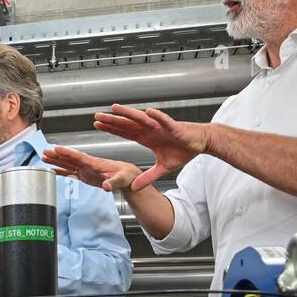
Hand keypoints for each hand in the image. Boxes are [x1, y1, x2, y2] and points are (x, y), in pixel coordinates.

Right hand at [42, 145, 144, 193]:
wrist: (126, 175)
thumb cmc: (125, 175)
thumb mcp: (121, 180)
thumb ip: (113, 183)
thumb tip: (107, 186)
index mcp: (95, 163)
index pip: (78, 156)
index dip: (67, 153)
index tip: (57, 149)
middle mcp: (88, 164)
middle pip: (69, 159)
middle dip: (57, 155)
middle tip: (45, 151)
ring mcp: (85, 169)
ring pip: (67, 164)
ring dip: (56, 161)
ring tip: (44, 157)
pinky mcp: (85, 175)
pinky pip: (70, 172)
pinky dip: (61, 171)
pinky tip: (53, 170)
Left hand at [91, 105, 211, 187]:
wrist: (200, 143)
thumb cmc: (182, 151)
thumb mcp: (162, 168)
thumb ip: (147, 177)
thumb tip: (134, 188)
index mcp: (146, 137)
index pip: (125, 132)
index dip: (111, 129)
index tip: (97, 125)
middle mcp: (150, 129)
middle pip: (128, 124)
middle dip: (112, 120)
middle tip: (96, 116)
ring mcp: (160, 126)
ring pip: (141, 119)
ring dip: (128, 114)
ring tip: (114, 109)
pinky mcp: (173, 127)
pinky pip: (164, 121)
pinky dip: (156, 116)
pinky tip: (147, 111)